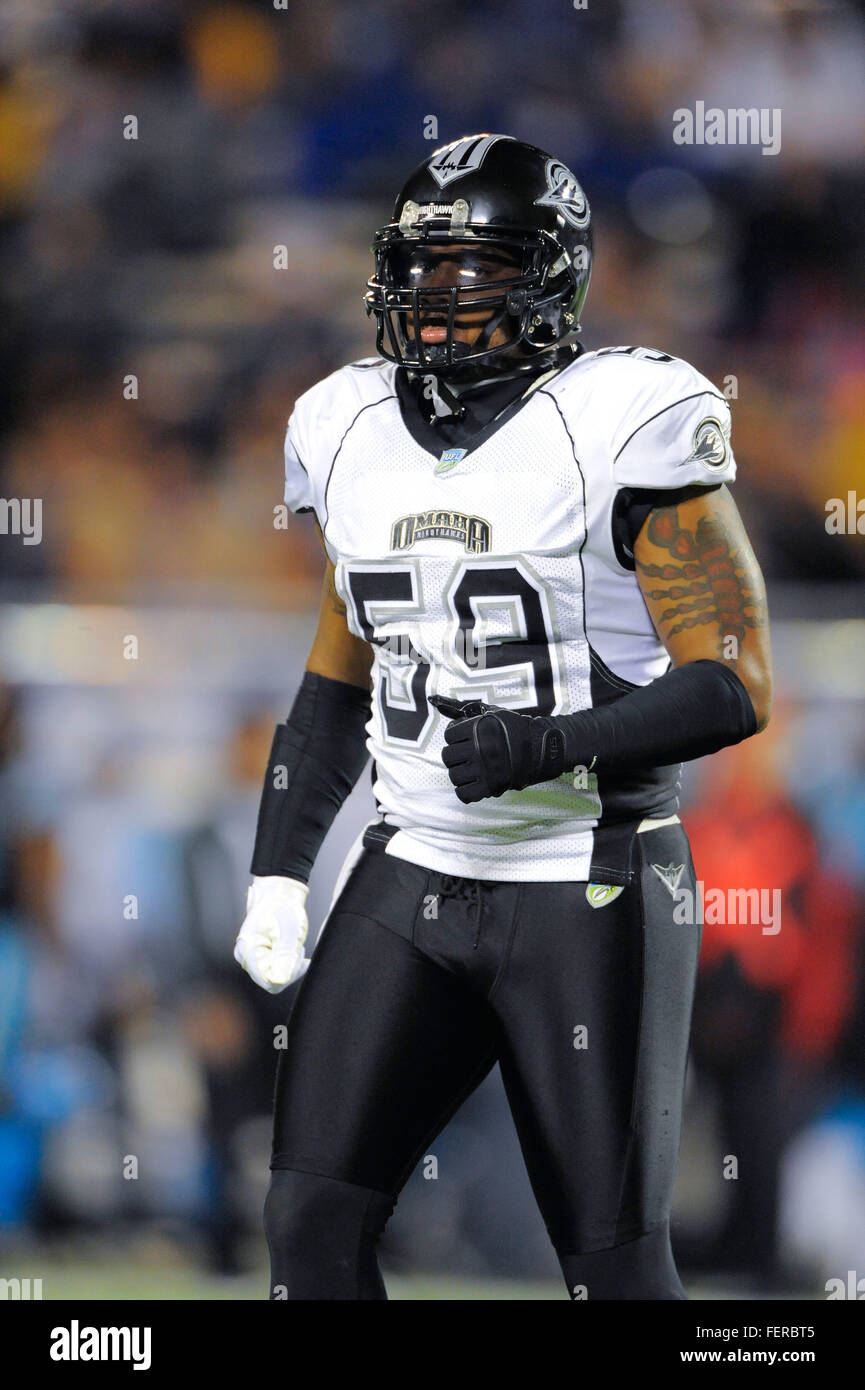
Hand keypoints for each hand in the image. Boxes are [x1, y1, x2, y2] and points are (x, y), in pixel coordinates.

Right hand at [234, 876, 310, 992]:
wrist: (278, 894)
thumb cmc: (282, 907)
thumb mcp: (290, 930)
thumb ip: (285, 955)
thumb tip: (281, 980)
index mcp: (248, 949)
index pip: (268, 980)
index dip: (287, 974)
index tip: (297, 956)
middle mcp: (245, 956)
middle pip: (271, 981)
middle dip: (289, 969)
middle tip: (298, 950)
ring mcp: (250, 957)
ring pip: (274, 977)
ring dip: (289, 965)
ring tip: (295, 947)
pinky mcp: (258, 957)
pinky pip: (274, 971)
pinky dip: (287, 963)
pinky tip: (294, 950)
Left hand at [430, 695, 566, 802]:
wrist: (543, 748)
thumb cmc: (517, 729)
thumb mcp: (495, 714)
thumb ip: (471, 713)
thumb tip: (440, 704)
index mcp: (479, 729)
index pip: (449, 735)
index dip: (454, 737)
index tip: (463, 740)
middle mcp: (481, 748)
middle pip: (447, 756)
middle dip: (454, 756)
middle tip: (464, 756)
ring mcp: (485, 769)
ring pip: (454, 775)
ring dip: (459, 773)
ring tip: (469, 770)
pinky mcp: (491, 786)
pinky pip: (464, 794)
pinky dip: (464, 791)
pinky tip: (471, 784)